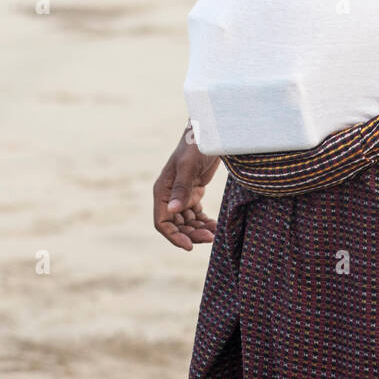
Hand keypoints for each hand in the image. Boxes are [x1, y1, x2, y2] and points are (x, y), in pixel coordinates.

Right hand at [153, 126, 220, 251]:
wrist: (210, 132)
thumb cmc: (196, 145)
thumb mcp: (188, 166)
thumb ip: (181, 188)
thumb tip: (172, 210)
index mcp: (162, 190)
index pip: (162, 222)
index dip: (174, 237)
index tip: (190, 246)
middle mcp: (169, 195)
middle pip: (176, 225)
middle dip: (192, 234)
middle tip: (211, 237)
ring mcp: (182, 195)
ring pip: (187, 222)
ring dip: (199, 230)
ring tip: (216, 233)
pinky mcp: (194, 193)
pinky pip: (197, 214)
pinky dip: (205, 222)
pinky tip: (216, 226)